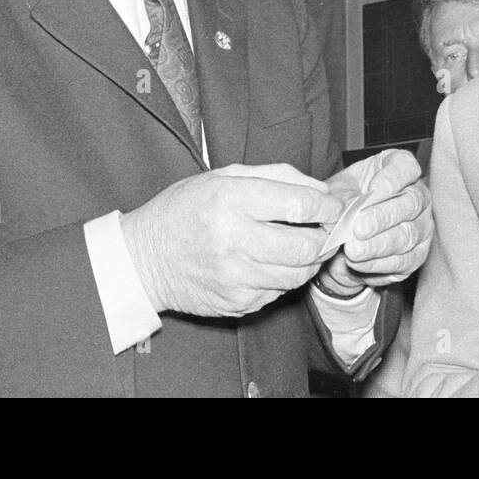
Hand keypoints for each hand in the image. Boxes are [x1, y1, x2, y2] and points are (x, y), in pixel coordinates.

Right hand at [122, 163, 343, 317]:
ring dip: (309, 261)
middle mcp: (233, 239)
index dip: (327, 207)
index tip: (334, 207)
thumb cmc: (185, 209)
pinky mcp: (236, 302)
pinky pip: (278, 292)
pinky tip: (272, 264)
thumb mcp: (223, 176)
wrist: (145, 258)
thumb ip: (276, 176)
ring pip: (298, 274)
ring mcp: (235, 276)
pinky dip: (284, 278)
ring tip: (303, 247)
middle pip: (306, 247)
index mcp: (231, 200)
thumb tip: (320, 190)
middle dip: (325, 238)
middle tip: (325, 231)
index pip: (299, 205)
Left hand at [317, 149, 432, 296]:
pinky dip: (377, 263)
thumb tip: (350, 212)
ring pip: (407, 235)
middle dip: (382, 216)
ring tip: (353, 249)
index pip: (406, 166)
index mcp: (398, 169)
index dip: (394, 177)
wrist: (339, 237)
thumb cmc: (342, 203)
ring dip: (377, 244)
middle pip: (411, 203)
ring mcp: (421, 226)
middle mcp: (417, 196)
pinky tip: (358, 262)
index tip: (375, 188)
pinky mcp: (416, 255)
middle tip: (358, 226)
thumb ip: (345, 198)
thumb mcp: (338, 192)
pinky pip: (402, 261)